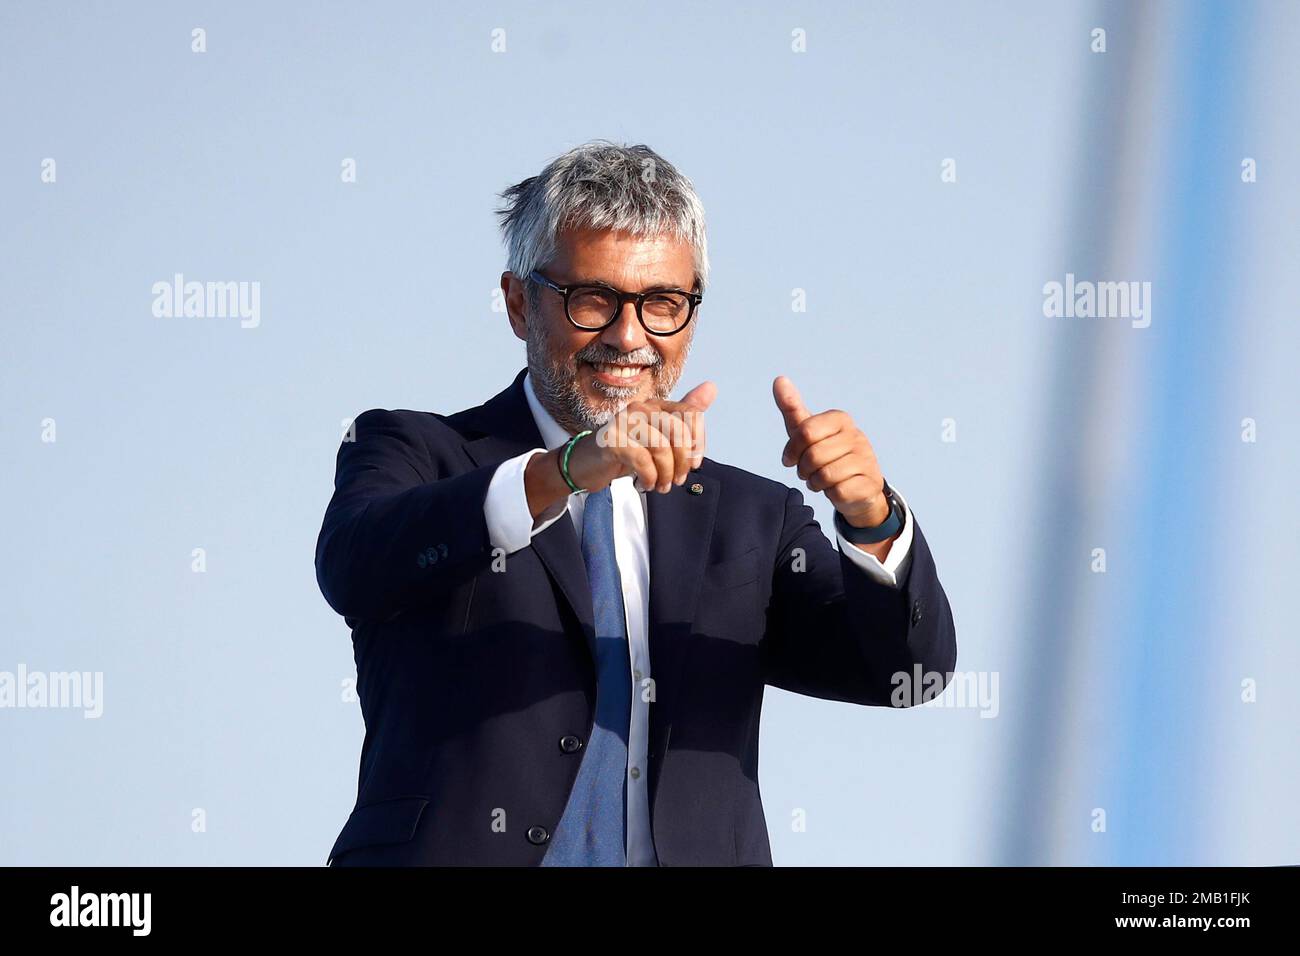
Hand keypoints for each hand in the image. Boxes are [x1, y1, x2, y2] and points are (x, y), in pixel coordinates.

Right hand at [568, 381, 716, 493]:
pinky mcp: (612, 440)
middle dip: (682, 461)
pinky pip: (642, 460)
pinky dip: (649, 477)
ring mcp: (624, 422)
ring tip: (661, 485)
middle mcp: (640, 408)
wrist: (587, 464)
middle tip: (677, 479)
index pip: (690, 413)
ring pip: (661, 447)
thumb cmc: (625, 451)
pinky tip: (647, 483)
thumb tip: (711, 388)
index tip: (694, 463)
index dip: (698, 441)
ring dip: (666, 474)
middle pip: (678, 431)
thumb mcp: (659, 436)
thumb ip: (684, 416)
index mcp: (655, 405)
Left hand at [773, 375, 889, 528]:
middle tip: (807, 472)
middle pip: (813, 456)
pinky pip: (838, 491)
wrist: (856, 486)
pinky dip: (830, 494)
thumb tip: (779, 379)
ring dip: (816, 483)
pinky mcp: (870, 483)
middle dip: (803, 469)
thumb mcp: (807, 432)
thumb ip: (792, 407)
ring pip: (825, 475)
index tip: (790, 459)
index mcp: (840, 420)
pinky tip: (834, 490)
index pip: (805, 432)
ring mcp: (867, 459)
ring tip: (820, 480)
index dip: (792, 449)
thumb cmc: (827, 455)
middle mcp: (856, 436)